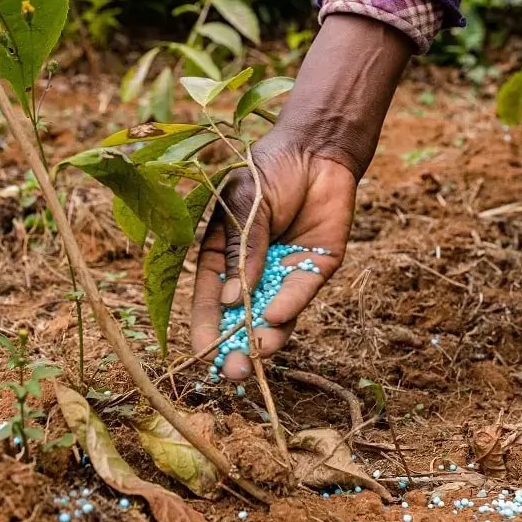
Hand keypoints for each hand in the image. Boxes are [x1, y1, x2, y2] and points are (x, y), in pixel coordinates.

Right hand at [187, 13, 414, 379]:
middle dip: (236, 345)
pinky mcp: (315, 269)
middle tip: (234, 373)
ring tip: (258, 355)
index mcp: (222, 255)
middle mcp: (252, 271)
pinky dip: (289, 306)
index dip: (205, 327)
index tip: (202, 355)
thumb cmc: (270, 169)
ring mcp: (284, 273)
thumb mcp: (246, 204)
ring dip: (265, 337)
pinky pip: (300, 294)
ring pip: (272, 315)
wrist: (318, 149)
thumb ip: (241, 249)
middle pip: (240, 317)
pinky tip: (276, 318)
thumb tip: (230, 298)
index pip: (209, 299)